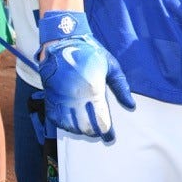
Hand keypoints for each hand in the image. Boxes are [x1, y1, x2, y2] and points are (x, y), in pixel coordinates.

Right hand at [38, 11, 134, 142]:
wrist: (62, 42)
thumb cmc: (91, 52)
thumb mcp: (112, 66)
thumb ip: (121, 88)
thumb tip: (131, 106)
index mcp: (93, 90)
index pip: (100, 120)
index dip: (106, 132)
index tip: (111, 139)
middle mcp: (75, 98)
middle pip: (85, 127)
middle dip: (95, 133)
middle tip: (102, 133)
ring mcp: (61, 99)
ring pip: (70, 126)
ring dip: (80, 131)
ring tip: (90, 129)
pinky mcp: (50, 98)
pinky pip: (56, 120)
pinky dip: (65, 126)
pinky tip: (73, 125)